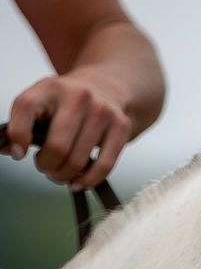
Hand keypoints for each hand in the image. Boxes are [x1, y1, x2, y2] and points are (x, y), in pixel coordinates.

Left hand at [4, 69, 131, 189]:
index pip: (25, 108)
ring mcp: (101, 111)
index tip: (19, 153)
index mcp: (50, 86)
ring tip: (61, 173)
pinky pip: (103, 166)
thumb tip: (12, 150)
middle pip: (57, 147)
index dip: (18, 136)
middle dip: (47, 166)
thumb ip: (24, 124)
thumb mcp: (43, 102)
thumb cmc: (70, 103)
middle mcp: (77, 96)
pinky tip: (79, 182)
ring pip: (78, 161)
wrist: (108, 87)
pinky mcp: (121, 126)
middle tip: (46, 167)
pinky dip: (88, 181)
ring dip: (65, 175)